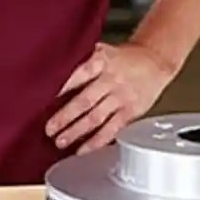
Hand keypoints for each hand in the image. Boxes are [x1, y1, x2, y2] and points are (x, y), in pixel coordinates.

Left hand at [45, 41, 177, 153]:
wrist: (155, 61)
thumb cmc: (123, 57)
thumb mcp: (102, 50)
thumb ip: (82, 60)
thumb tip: (52, 72)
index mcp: (102, 61)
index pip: (79, 74)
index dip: (62, 87)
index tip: (45, 98)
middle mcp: (111, 80)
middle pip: (85, 100)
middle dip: (65, 116)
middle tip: (49, 128)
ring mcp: (121, 98)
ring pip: (96, 118)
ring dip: (76, 131)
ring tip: (60, 141)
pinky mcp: (130, 112)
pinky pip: (111, 130)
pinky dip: (96, 142)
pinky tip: (82, 149)